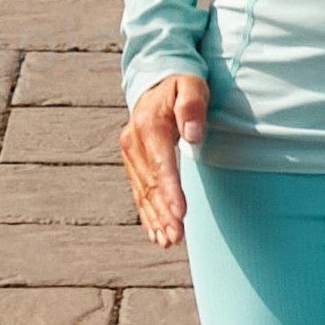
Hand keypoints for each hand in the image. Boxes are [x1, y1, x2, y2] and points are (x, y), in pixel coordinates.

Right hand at [121, 72, 208, 248]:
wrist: (154, 83)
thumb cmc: (180, 85)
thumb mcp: (191, 86)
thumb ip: (192, 107)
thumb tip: (193, 134)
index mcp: (149, 126)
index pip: (161, 164)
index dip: (170, 190)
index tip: (180, 213)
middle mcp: (134, 143)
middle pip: (151, 184)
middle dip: (164, 213)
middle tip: (177, 238)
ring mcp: (130, 155)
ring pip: (143, 193)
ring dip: (156, 219)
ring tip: (169, 242)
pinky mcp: (133, 164)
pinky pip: (139, 193)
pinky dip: (147, 214)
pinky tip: (156, 234)